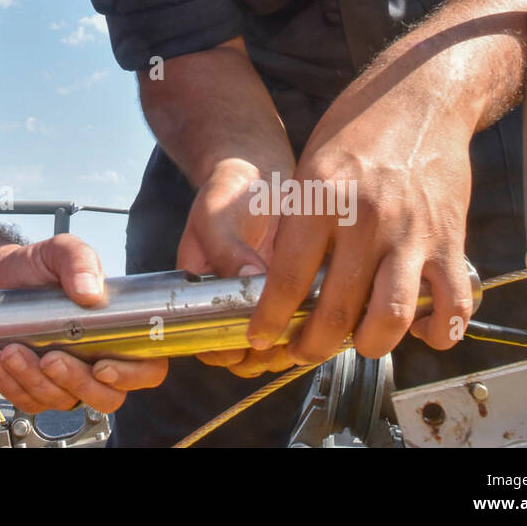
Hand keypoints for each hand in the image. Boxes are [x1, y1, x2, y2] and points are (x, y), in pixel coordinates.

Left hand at [0, 234, 167, 413]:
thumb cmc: (39, 267)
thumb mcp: (61, 251)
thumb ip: (80, 261)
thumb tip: (90, 292)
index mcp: (119, 330)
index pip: (147, 368)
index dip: (131, 375)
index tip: (102, 367)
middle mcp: (98, 360)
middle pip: (106, 397)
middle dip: (76, 382)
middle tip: (50, 358)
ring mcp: (67, 379)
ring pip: (63, 401)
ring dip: (35, 381)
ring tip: (12, 350)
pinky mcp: (36, 387)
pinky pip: (29, 401)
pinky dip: (11, 384)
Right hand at [177, 162, 294, 376]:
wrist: (261, 169)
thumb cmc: (230, 189)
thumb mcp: (217, 214)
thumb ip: (227, 248)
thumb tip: (250, 281)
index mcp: (201, 289)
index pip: (205, 341)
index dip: (224, 350)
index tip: (249, 339)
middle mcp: (229, 302)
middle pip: (243, 355)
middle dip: (264, 356)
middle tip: (287, 338)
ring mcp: (261, 300)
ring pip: (274, 347)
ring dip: (290, 346)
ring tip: (308, 327)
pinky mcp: (292, 292)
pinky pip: (299, 324)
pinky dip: (312, 326)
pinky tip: (326, 311)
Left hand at [247, 78, 474, 368]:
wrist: (420, 98)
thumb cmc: (359, 130)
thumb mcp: (310, 165)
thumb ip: (299, 220)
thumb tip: (281, 277)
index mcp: (322, 197)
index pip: (288, 276)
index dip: (270, 318)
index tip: (260, 336)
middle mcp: (366, 219)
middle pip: (335, 308)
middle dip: (311, 345)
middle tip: (300, 351)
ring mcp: (412, 233)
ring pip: (388, 318)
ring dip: (367, 345)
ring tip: (354, 344)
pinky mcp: (450, 241)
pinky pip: (449, 307)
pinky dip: (435, 332)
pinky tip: (416, 330)